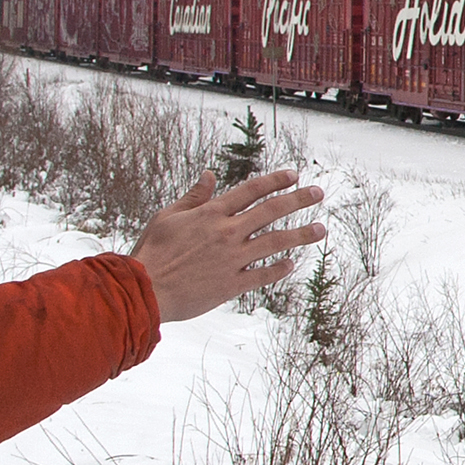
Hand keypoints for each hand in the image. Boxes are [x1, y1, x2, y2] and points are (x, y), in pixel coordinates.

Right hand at [130, 167, 328, 321]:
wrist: (143, 290)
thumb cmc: (151, 252)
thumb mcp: (168, 217)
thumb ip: (194, 197)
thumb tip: (209, 175)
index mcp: (211, 213)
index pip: (251, 190)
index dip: (275, 180)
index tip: (294, 174)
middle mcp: (226, 232)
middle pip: (271, 211)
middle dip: (298, 199)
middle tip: (318, 193)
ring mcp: (231, 259)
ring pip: (275, 241)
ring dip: (301, 234)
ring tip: (320, 229)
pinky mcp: (231, 284)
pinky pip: (262, 274)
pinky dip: (279, 268)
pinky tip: (291, 263)